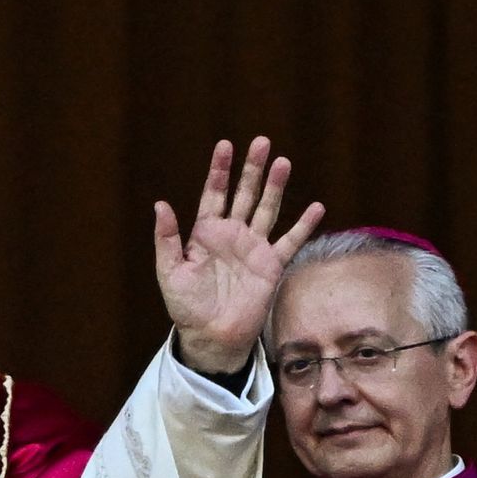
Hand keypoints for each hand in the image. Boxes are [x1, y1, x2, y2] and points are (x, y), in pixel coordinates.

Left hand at [154, 137, 324, 374]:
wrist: (211, 336)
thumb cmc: (186, 306)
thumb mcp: (170, 271)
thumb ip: (167, 238)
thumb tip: (160, 204)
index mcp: (205, 233)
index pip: (213, 193)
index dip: (219, 170)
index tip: (225, 145)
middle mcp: (232, 234)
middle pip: (244, 194)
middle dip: (252, 169)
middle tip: (261, 142)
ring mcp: (253, 247)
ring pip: (267, 209)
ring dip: (275, 186)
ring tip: (283, 162)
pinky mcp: (271, 265)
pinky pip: (290, 241)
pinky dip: (304, 225)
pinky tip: (316, 207)